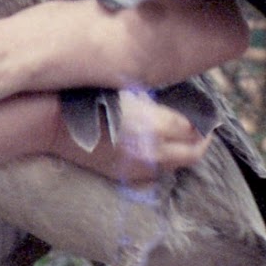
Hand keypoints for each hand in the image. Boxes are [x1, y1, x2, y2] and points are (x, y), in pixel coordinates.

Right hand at [51, 90, 209, 185]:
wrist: (56, 122)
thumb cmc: (92, 95)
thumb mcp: (131, 91)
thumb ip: (158, 105)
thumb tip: (181, 113)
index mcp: (155, 125)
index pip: (194, 130)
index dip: (206, 123)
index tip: (209, 116)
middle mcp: (151, 151)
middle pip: (191, 154)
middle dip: (202, 142)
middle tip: (205, 130)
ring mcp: (137, 166)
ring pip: (174, 165)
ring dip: (183, 153)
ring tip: (184, 138)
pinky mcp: (123, 174)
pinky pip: (154, 172)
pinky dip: (163, 161)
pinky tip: (158, 149)